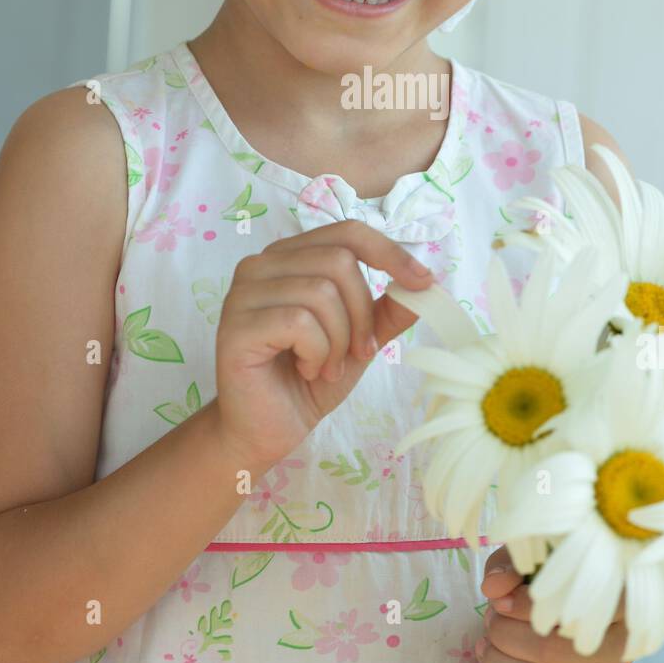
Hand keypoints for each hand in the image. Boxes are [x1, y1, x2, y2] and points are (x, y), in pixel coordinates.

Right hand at [215, 219, 434, 462]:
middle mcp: (260, 265)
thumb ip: (386, 309)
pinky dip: (316, 352)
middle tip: (358, 352)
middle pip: (339, 262)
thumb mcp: (358, 339)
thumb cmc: (307, 380)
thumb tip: (427, 284)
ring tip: (326, 366)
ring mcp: (242, 293)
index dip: (389, 253)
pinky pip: (298, 322)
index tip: (423, 283)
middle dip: (362, 314)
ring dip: (338, 341)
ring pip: (320, 293)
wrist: (266, 429)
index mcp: (290, 258)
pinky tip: (305, 369)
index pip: (347, 233)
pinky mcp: (236, 326)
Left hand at [473, 545, 630, 662]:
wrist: (565, 631)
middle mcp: (624, 647)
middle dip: (505, 637)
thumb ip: (511, 567)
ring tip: (483, 649)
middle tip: (488, 623)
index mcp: (619, 602)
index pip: (573, 606)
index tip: (498, 602)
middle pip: (552, 649)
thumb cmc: (548, 592)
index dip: (527, 607)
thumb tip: (494, 587)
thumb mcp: (530, 568)